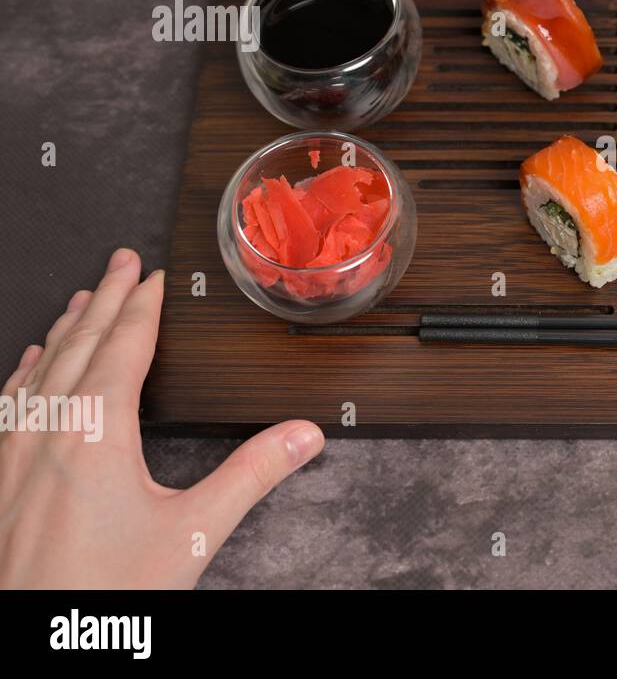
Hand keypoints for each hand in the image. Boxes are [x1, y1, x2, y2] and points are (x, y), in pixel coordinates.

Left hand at [0, 248, 324, 587]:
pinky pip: (11, 404)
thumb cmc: (101, 593)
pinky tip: (30, 362)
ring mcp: (14, 453)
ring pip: (41, 368)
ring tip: (83, 297)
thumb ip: (251, 476)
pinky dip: (26, 370)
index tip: (157, 276)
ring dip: (66, 326)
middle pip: (80, 343)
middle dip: (104, 297)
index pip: (125, 346)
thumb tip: (304, 435)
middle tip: (121, 261)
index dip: (144, 306)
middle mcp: (48, 431)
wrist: (33, 638)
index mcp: (96, 432)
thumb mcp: (192, 534)